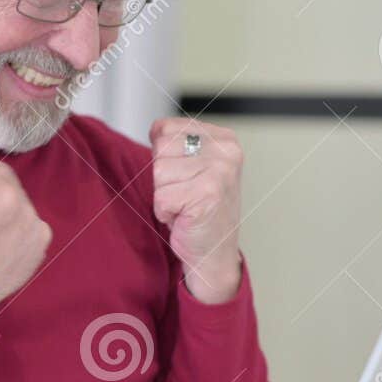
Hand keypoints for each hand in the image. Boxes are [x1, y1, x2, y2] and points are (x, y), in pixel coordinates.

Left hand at [150, 118, 243, 303]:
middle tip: (185, 194)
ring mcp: (219, 173)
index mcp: (224, 139)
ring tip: (185, 205)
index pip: (165, 128)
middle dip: (163, 177)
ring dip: (164, 195)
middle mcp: (226, 152)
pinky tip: (185, 217)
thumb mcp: (193, 165)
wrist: (215, 252)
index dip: (164, 157)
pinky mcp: (206, 195)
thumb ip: (177, 143)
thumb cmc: (200, 209)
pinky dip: (165, 212)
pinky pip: (161, 197)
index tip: (185, 176)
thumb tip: (155, 130)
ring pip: (158, 173)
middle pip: (160, 149)